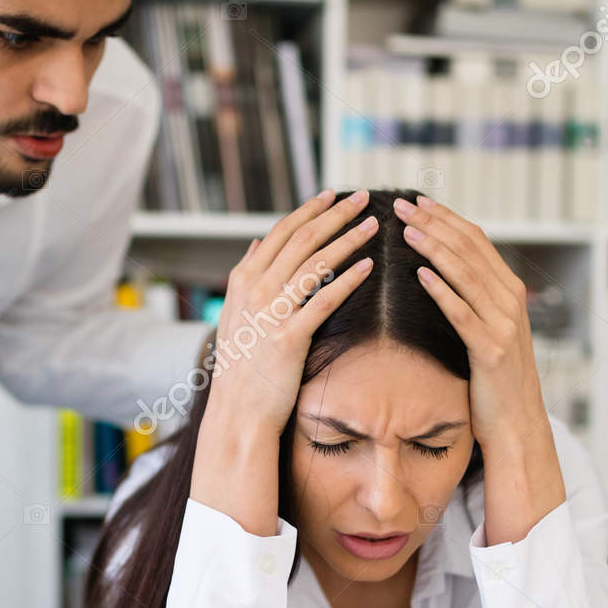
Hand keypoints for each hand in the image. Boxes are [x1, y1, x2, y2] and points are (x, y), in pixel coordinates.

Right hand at [206, 189, 378, 435]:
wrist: (237, 412)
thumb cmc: (241, 367)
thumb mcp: (234, 315)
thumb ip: (245, 276)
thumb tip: (255, 243)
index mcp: (242, 281)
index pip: (280, 232)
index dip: (309, 210)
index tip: (333, 195)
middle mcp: (254, 290)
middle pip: (301, 239)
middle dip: (335, 215)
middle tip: (362, 198)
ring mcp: (271, 313)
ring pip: (315, 263)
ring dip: (347, 239)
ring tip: (373, 226)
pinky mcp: (289, 338)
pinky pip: (324, 300)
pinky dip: (348, 280)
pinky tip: (369, 267)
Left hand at [394, 196, 563, 543]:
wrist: (516, 425)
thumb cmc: (492, 381)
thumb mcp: (484, 332)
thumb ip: (470, 301)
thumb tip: (439, 272)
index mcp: (507, 292)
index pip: (476, 241)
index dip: (445, 218)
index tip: (416, 201)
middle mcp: (511, 301)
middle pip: (470, 250)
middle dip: (434, 223)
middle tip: (402, 203)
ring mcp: (504, 325)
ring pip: (467, 275)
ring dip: (435, 248)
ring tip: (405, 229)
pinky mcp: (492, 350)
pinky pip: (463, 314)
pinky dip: (442, 290)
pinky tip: (419, 274)